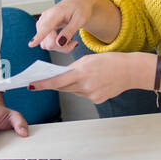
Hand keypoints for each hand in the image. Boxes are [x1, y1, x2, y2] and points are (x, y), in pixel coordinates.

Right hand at [30, 0, 100, 51]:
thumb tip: (59, 43)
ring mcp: (42, 23)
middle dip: (62, 47)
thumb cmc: (80, 9)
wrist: (78, 3)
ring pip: (46, 44)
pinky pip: (47, 43)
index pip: (46, 27)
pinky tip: (66, 39)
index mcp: (55, 13)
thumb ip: (69, 31)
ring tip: (72, 40)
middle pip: (48, 42)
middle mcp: (45, 18)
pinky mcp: (43, 28)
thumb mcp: (80, 20)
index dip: (39, 37)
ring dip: (60, 47)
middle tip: (75, 43)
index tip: (31, 44)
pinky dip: (57, 45)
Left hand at [30, 52, 149, 104]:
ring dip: (72, 85)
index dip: (42, 84)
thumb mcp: (89, 59)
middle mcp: (86, 86)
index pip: (57, 81)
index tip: (30, 85)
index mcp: (82, 73)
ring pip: (74, 91)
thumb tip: (63, 75)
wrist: (130, 71)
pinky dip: (84, 88)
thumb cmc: (110, 61)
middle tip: (44, 80)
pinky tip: (94, 82)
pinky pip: (84, 94)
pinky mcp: (97, 100)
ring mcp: (92, 95)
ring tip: (84, 75)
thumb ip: (74, 68)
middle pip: (63, 87)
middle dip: (55, 83)